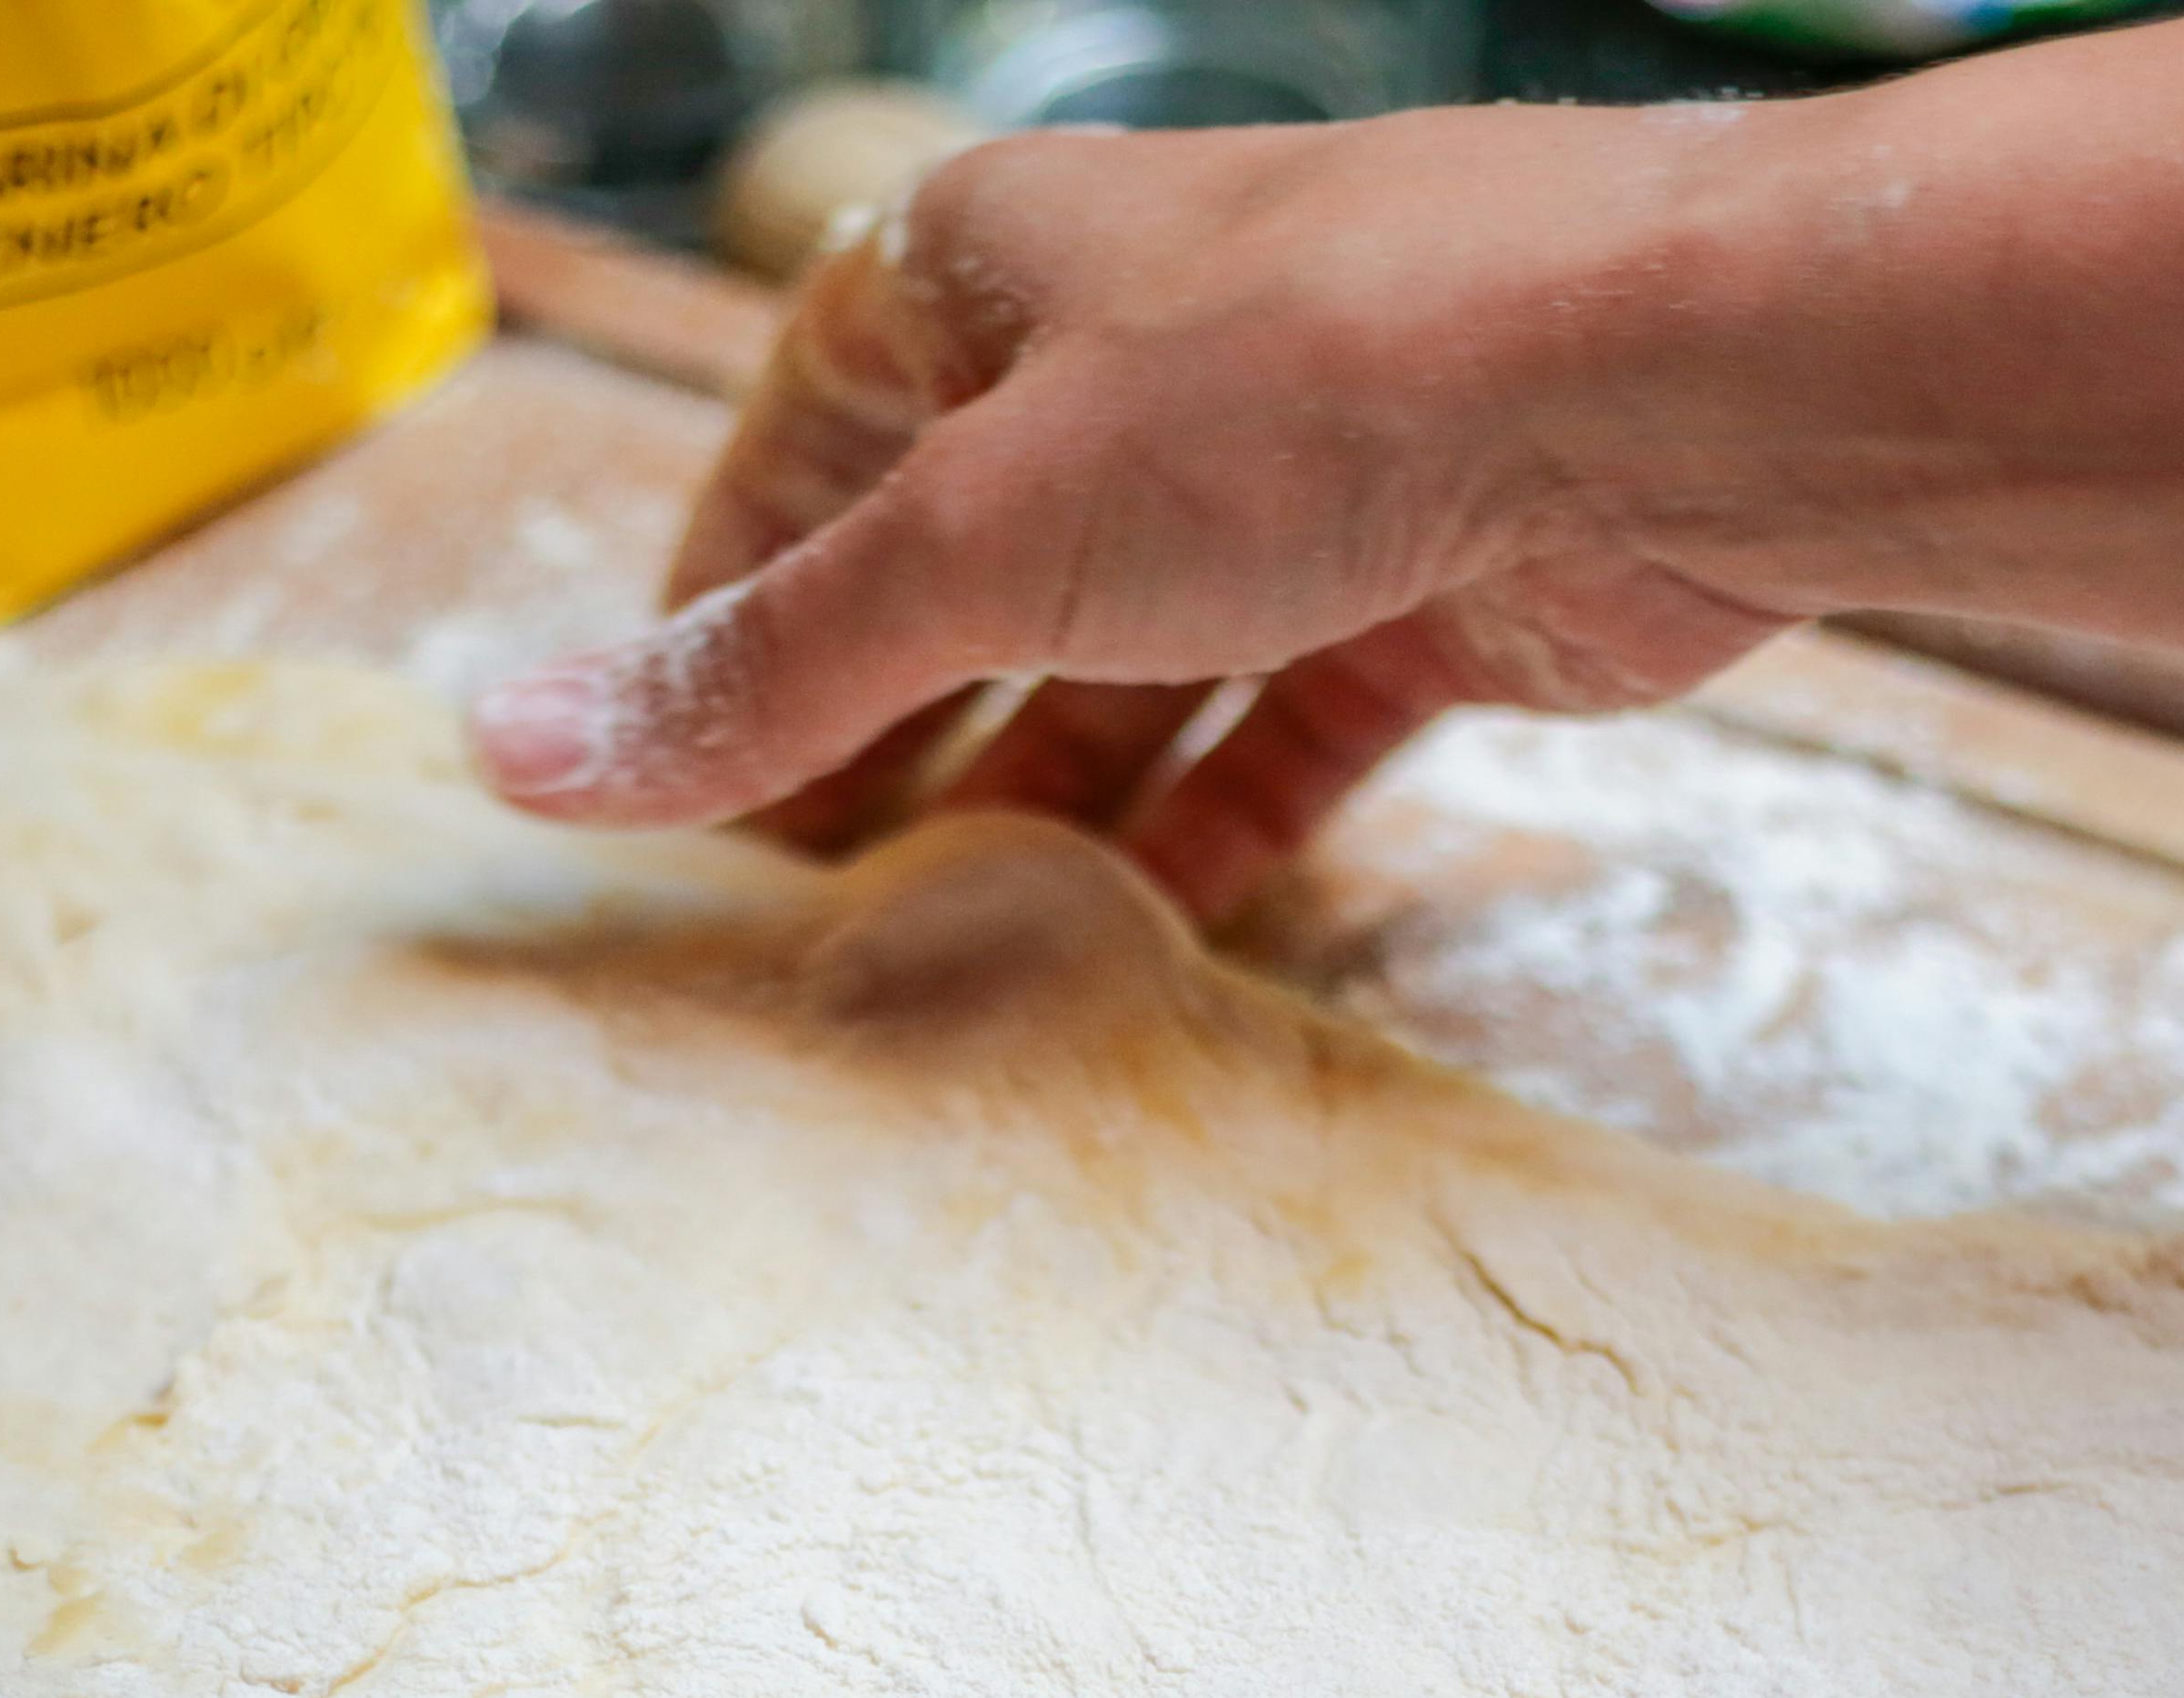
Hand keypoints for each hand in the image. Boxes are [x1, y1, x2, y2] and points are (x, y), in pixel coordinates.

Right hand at [466, 109, 1830, 916]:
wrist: (1668, 388)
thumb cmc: (1307, 381)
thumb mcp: (979, 539)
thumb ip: (771, 668)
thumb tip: (515, 749)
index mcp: (995, 265)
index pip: (801, 438)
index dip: (723, 601)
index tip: (662, 767)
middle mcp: (1137, 352)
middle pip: (959, 566)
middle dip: (879, 727)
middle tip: (789, 905)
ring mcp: (1292, 472)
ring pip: (1120, 658)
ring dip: (1038, 795)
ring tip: (940, 945)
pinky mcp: (1423, 583)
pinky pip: (1282, 727)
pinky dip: (1206, 827)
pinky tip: (1140, 934)